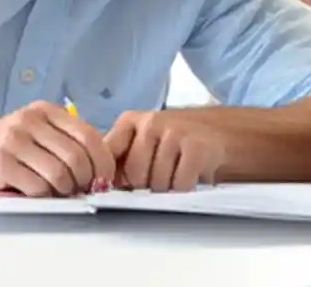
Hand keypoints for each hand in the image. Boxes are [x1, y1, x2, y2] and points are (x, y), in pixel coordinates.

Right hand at [0, 100, 114, 196]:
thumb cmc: (6, 147)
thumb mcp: (37, 131)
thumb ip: (65, 140)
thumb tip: (102, 167)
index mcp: (45, 110)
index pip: (88, 134)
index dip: (103, 160)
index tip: (105, 178)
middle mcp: (30, 121)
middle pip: (76, 156)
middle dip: (86, 180)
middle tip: (83, 190)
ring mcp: (14, 140)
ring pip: (59, 174)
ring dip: (65, 190)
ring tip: (60, 192)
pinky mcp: (1, 163)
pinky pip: (37, 187)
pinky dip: (44, 196)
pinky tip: (39, 193)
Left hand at [105, 110, 224, 192]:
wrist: (215, 134)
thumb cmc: (171, 144)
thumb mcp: (141, 144)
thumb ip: (117, 159)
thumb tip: (96, 186)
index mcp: (129, 122)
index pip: (108, 155)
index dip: (111, 178)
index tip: (120, 186)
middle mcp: (151, 122)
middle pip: (135, 174)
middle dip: (144, 186)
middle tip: (156, 179)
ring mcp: (174, 133)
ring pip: (158, 182)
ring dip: (166, 189)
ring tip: (174, 175)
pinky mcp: (196, 147)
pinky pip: (180, 184)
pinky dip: (184, 188)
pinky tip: (188, 176)